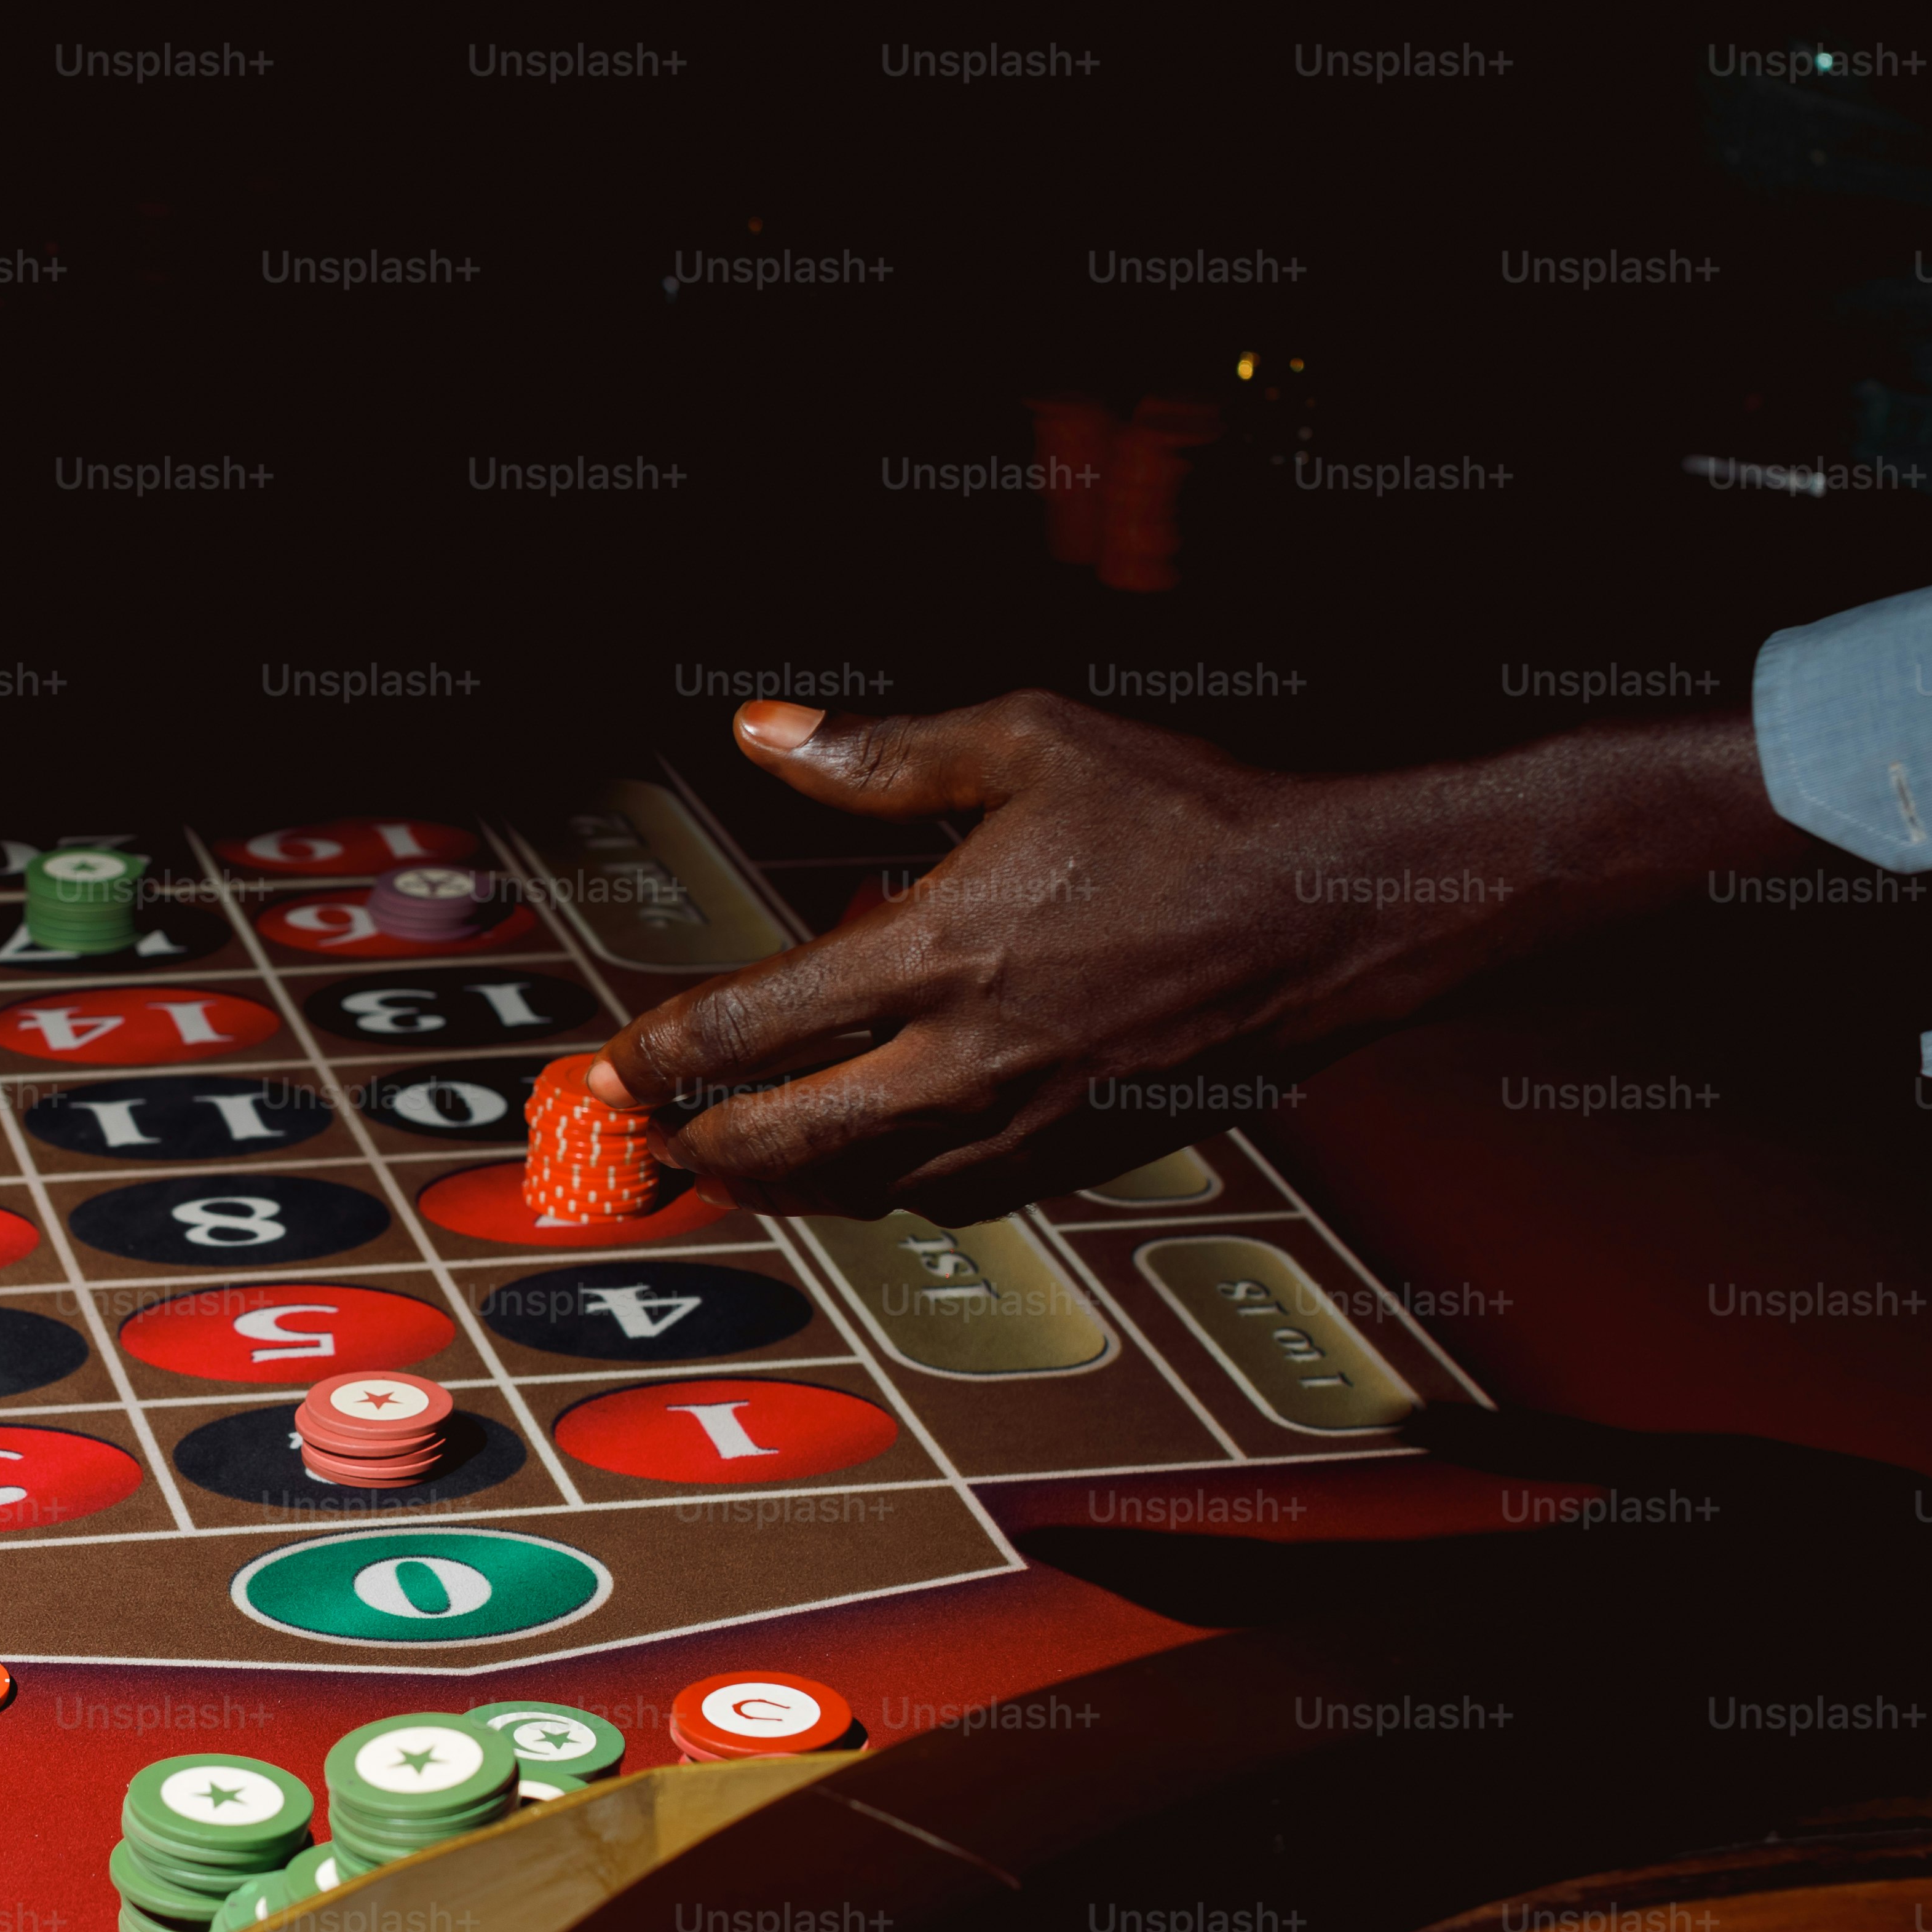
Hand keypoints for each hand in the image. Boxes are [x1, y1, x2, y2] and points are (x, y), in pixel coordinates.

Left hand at [598, 692, 1806, 1226]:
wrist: (1328, 914)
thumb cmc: (1187, 817)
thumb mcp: (1028, 742)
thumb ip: (880, 752)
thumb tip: (763, 731)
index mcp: (938, 952)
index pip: (750, 1030)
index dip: (656, 1059)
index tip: (603, 1071)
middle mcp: (967, 1057)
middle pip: (782, 1144)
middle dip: (693, 1154)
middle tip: (638, 1149)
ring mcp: (1022, 1120)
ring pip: (857, 1188)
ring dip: (772, 1188)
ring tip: (720, 1170)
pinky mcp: (1073, 1155)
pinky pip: (944, 1200)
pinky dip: (876, 1194)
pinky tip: (850, 1172)